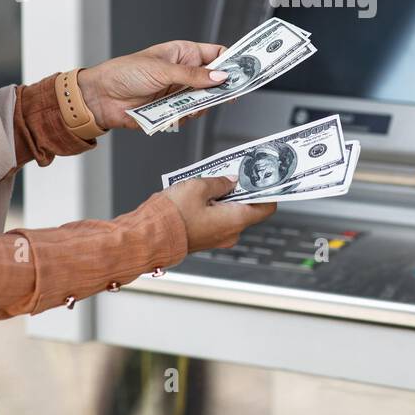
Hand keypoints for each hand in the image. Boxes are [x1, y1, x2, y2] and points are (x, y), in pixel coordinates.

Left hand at [76, 40, 228, 130]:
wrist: (101, 98)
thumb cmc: (125, 73)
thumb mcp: (162, 70)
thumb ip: (193, 76)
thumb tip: (220, 77)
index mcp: (184, 53)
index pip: (216, 55)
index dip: (232, 62)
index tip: (245, 70)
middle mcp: (185, 72)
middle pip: (215, 80)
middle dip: (220, 88)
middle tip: (228, 94)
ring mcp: (179, 91)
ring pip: (205, 100)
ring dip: (201, 105)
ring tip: (189, 105)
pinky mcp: (172, 110)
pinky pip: (190, 115)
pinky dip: (187, 116)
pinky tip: (176, 114)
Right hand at [159, 176, 276, 251]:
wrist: (147, 237)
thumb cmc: (172, 216)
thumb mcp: (198, 187)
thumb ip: (220, 182)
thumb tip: (231, 181)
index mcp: (235, 220)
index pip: (266, 207)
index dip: (266, 191)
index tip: (263, 178)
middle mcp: (230, 233)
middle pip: (247, 208)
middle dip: (240, 190)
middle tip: (232, 174)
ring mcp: (217, 239)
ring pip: (229, 214)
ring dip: (224, 198)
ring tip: (210, 183)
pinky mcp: (204, 240)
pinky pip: (216, 221)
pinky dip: (213, 208)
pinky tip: (200, 196)